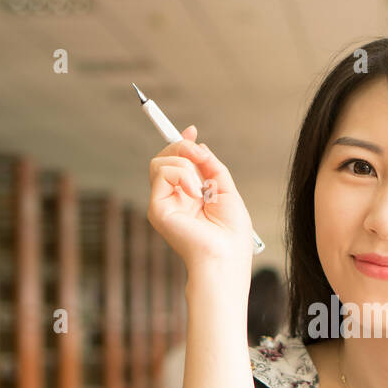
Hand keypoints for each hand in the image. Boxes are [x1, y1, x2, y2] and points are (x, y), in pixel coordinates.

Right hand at [147, 127, 253, 280]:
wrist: (226, 256)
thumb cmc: (231, 234)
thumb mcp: (227, 191)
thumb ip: (212, 167)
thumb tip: (198, 146)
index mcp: (190, 196)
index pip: (177, 163)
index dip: (182, 144)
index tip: (192, 131)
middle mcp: (174, 198)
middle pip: (165, 158)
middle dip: (182, 147)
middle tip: (200, 155)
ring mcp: (163, 203)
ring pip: (161, 162)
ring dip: (186, 166)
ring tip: (202, 188)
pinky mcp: (156, 208)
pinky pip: (163, 172)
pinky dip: (182, 175)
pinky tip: (195, 193)